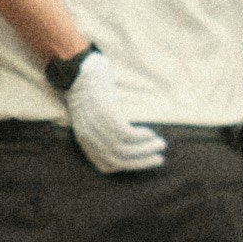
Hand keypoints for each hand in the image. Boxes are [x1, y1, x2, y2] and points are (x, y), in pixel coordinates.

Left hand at [60, 45, 167, 175]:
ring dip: (146, 149)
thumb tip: (128, 148)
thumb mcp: (92, 120)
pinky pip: (128, 134)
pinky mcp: (107, 114)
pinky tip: (151, 132)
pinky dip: (142, 136)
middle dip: (142, 162)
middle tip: (159, 159)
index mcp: (85, 142)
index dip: (127, 168)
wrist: (81, 73)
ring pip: (125, 149)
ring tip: (161, 144)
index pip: (106, 166)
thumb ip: (103, 135)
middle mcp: (89, 138)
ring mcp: (97, 127)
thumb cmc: (91, 96)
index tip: (144, 163)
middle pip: (118, 160)